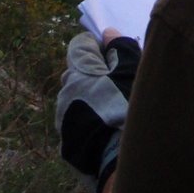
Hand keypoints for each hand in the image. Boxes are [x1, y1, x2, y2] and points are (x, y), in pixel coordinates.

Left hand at [56, 32, 142, 192]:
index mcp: (79, 68)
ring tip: (113, 109)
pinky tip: (106, 129)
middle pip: (77, 71)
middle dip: (94, 72)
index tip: (116, 57)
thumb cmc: (127, 106)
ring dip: (90, 97)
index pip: (81, 44)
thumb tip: (108, 33)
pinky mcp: (65, 140)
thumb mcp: (131, 70)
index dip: (99, 47)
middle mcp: (65, 89)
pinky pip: (76, 121)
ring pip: (76, 97)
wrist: (117, 159)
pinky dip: (88, 120)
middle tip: (118, 83)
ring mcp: (62, 116)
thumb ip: (119, 46)